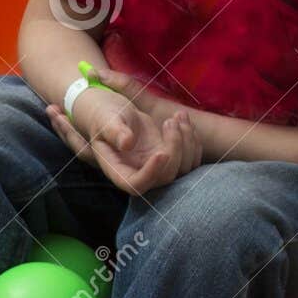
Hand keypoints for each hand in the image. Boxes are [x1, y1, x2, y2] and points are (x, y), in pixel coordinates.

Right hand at [48, 87, 201, 195]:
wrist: (113, 113)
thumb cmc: (104, 117)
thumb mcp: (106, 121)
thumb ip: (114, 132)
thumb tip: (126, 143)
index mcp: (118, 170)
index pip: (136, 184)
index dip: (151, 174)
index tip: (161, 152)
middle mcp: (139, 173)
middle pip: (167, 176)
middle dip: (175, 148)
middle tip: (170, 121)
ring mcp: (157, 167)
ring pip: (184, 168)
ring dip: (188, 141)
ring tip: (178, 116)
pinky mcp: (169, 157)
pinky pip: (190, 157)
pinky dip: (193, 138)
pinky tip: (182, 118)